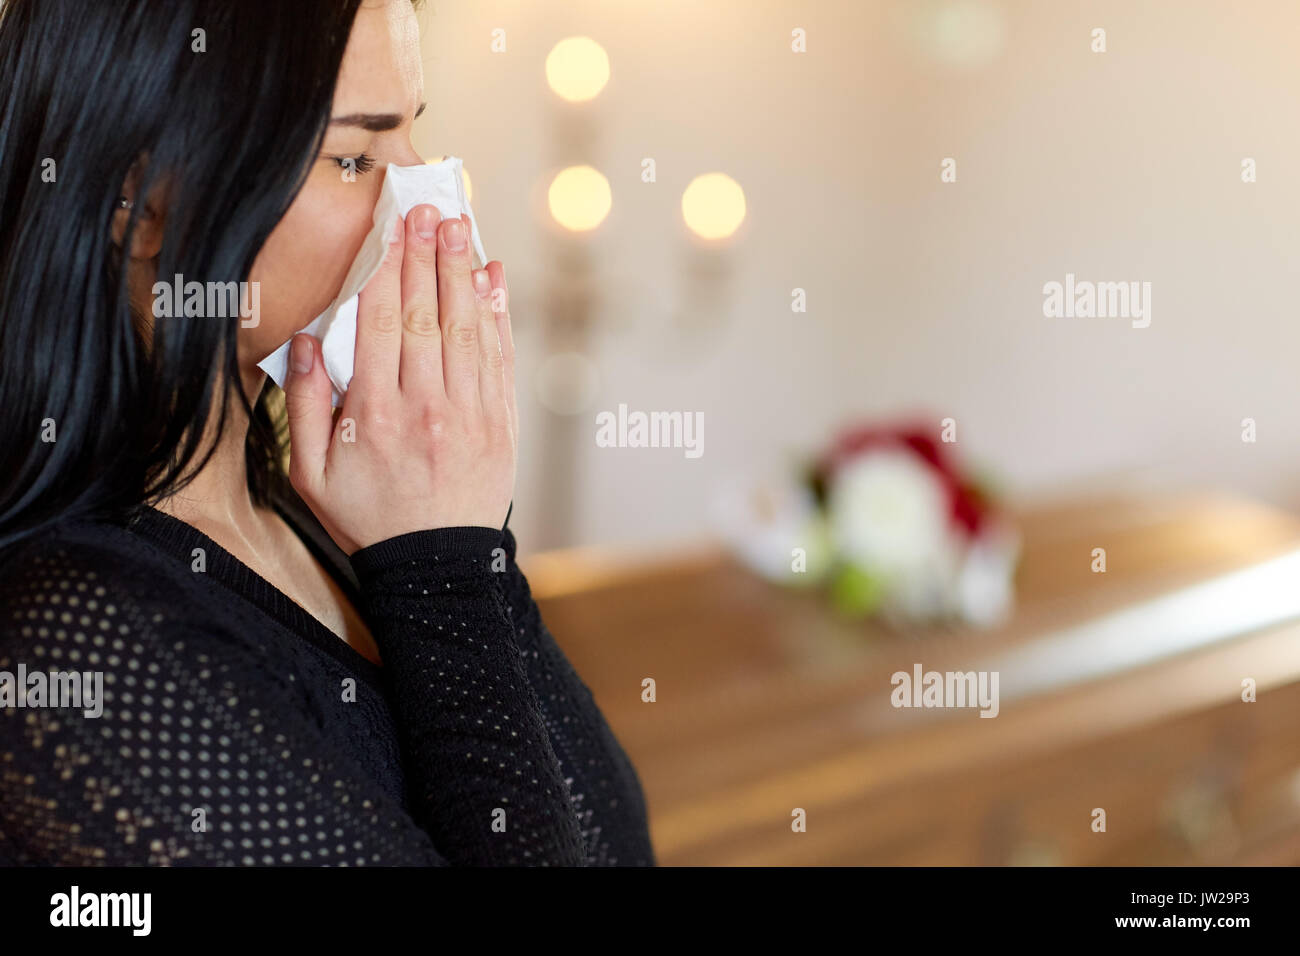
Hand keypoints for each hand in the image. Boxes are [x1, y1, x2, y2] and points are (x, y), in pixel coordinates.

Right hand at [283, 205, 517, 555]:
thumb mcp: (311, 473)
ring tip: (461, 228)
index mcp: (375, 415)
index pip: (383, 323)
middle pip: (428, 315)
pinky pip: (499, 359)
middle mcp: (427, 408)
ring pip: (467, 330)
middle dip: (428, 256)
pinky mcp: (500, 423)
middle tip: (431, 208)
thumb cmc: (367, 516)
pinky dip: (498, 316)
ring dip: (463, 274)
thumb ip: (307, 406)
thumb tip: (307, 342)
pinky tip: (494, 280)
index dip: (389, 268)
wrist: (435, 566)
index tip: (392, 227)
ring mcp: (470, 414)